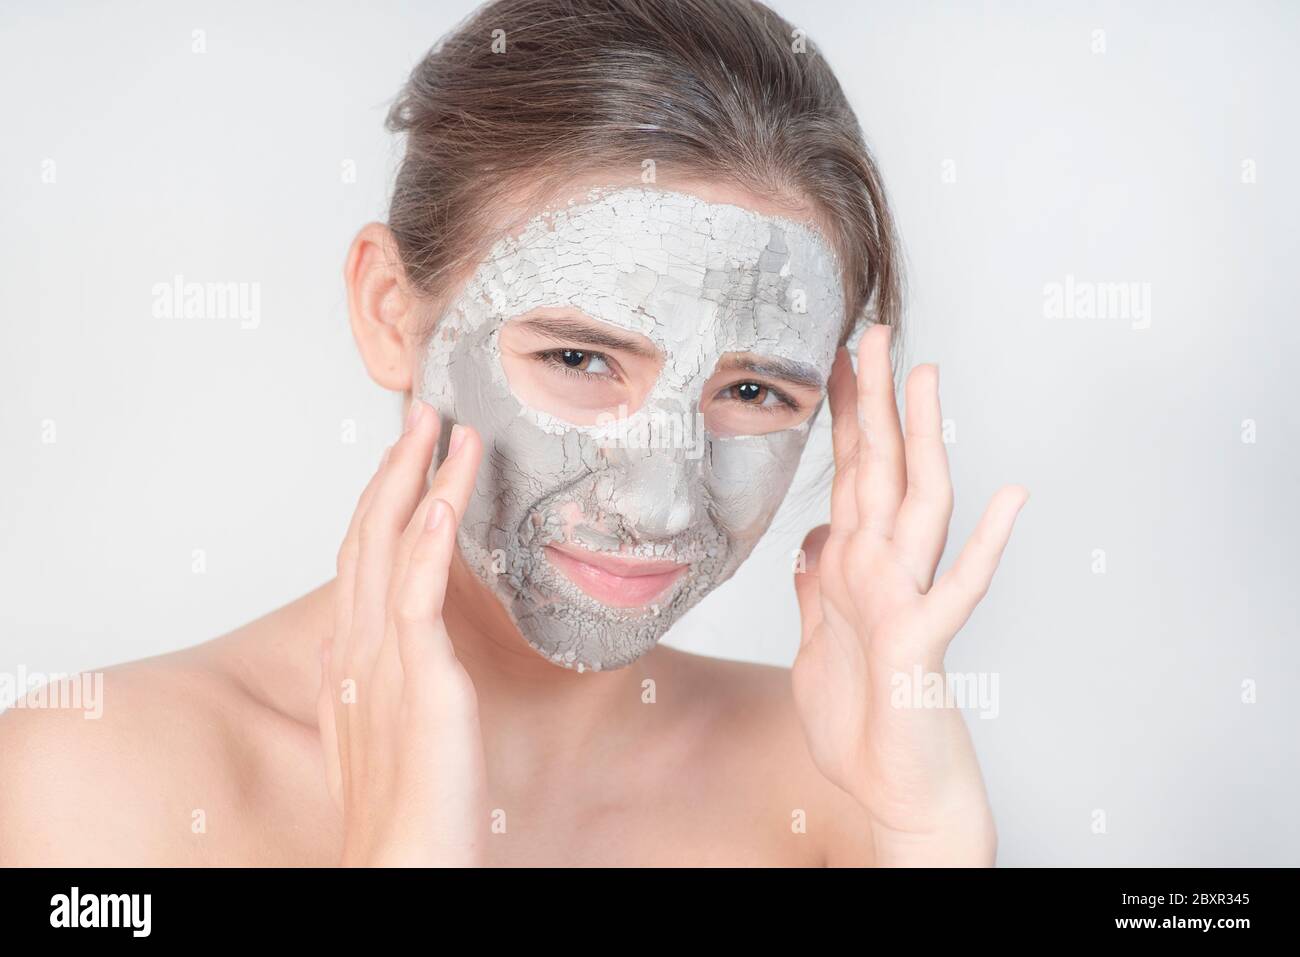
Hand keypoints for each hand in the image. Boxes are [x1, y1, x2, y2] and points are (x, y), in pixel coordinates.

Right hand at [317, 400, 487, 866]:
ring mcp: (383, 659)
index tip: (405, 452)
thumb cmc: (401, 806)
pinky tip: (443, 497)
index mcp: (350, 656)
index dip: (381, 497)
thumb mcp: (373, 727)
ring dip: (418, 480)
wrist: (403, 863)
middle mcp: (357, 647)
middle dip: (396, 467)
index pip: (361, 556)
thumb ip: (360, 679)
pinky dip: (426, 541)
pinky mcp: (420, 680)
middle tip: (423, 411)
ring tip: (443, 427)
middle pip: (368, 534)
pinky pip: (416, 596)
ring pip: (391, 548)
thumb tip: (345, 643)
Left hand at [791, 324, 1027, 864]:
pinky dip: (985, 547)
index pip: (852, 475)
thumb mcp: (816, 645)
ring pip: (919, 507)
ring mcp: (909, 601)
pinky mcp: (922, 644)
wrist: (894, 791)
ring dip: (924, 443)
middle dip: (875, 399)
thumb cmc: (862, 720)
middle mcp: (887, 571)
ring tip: (926, 379)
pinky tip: (1013, 498)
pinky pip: (957, 590)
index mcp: (857, 566)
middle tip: (870, 329)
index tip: (832, 359)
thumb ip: (816, 590)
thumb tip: (811, 542)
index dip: (843, 417)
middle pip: (883, 469)